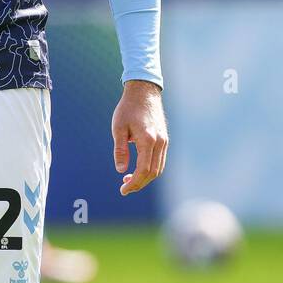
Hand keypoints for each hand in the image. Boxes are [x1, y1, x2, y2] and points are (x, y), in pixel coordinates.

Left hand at [111, 80, 167, 195]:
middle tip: (124, 188)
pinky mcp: (164, 140)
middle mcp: (159, 142)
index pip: (143, 169)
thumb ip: (120, 150)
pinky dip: (151, 170)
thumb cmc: (128, 109)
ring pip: (159, 168)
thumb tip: (121, 170)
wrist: (144, 93)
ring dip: (145, 178)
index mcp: (147, 140)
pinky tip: (138, 170)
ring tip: (128, 181)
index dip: (134, 183)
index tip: (123, 190)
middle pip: (153, 172)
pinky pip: (160, 160)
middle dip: (139, 184)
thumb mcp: (118, 128)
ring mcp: (164, 141)